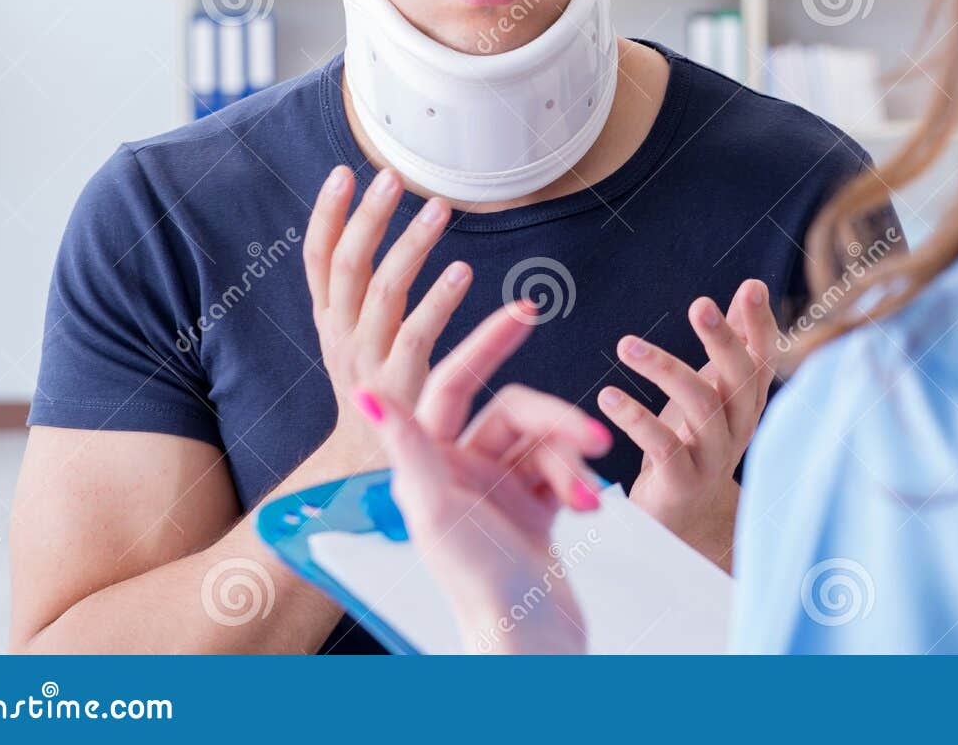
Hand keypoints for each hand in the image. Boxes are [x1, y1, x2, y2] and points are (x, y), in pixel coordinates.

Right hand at [303, 165, 470, 471]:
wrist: (368, 472)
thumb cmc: (374, 396)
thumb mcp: (353, 342)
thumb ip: (360, 295)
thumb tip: (373, 232)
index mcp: (328, 321)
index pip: (317, 258)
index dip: (327, 214)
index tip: (344, 172)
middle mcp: (340, 337)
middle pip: (347, 266)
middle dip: (368, 217)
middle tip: (392, 177)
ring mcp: (367, 362)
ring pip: (382, 292)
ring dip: (411, 246)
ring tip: (439, 208)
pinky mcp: (400, 386)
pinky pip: (418, 336)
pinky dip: (440, 300)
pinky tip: (464, 272)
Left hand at [355, 308, 611, 654]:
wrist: (527, 646)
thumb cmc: (475, 585)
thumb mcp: (435, 511)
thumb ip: (407, 446)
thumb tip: (366, 392)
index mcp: (427, 464)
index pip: (452, 385)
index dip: (486, 345)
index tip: (524, 311)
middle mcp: (459, 470)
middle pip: (513, 415)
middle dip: (554, 425)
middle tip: (591, 428)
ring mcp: (498, 488)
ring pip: (544, 443)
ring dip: (570, 464)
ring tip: (586, 495)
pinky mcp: (533, 509)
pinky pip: (562, 471)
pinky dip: (577, 484)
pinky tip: (588, 506)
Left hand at [598, 278, 777, 567]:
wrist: (685, 515)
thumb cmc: (697, 438)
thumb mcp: (715, 389)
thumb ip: (731, 343)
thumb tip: (750, 289)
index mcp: (747, 401)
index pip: (763, 358)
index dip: (760, 324)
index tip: (751, 286)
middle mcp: (739, 426)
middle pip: (739, 379)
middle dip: (722, 340)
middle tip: (699, 304)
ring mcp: (714, 456)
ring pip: (701, 407)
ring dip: (664, 369)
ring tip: (625, 344)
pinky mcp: (682, 481)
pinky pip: (664, 446)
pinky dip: (636, 419)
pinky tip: (609, 396)